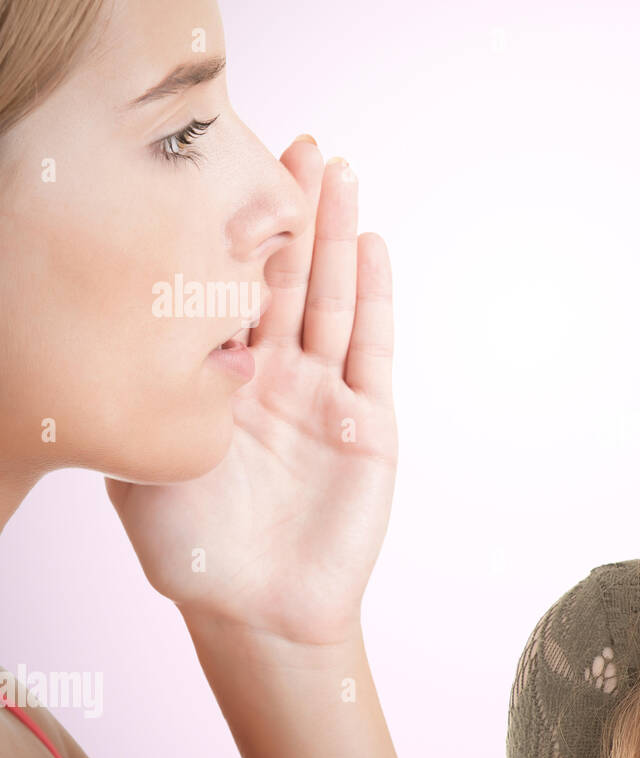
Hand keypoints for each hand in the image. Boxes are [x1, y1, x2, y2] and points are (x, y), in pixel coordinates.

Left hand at [107, 140, 396, 644]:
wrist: (259, 608)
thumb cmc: (194, 548)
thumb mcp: (145, 459)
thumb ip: (154, 392)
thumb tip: (144, 314)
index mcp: (220, 379)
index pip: (230, 288)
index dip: (235, 230)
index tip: (232, 170)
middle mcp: (275, 375)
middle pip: (288, 278)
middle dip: (294, 213)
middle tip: (299, 147)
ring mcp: (325, 394)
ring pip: (333, 299)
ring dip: (339, 237)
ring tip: (341, 174)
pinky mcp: (368, 420)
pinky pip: (373, 348)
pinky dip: (375, 297)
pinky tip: (374, 248)